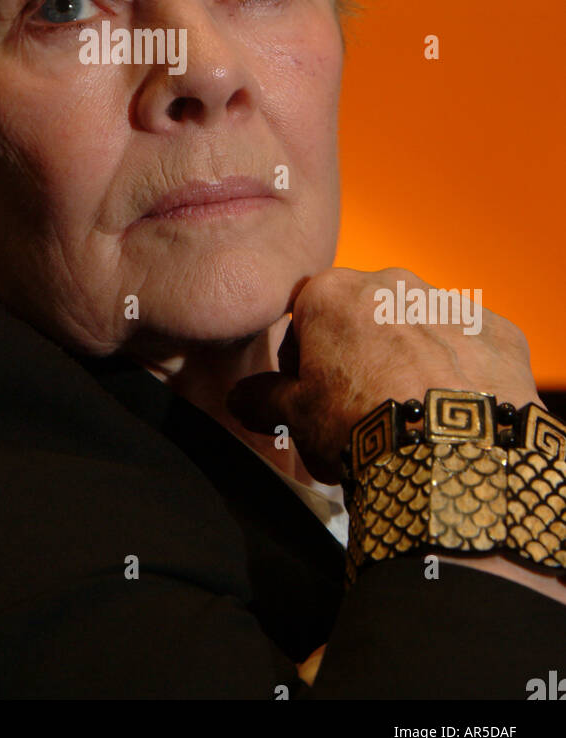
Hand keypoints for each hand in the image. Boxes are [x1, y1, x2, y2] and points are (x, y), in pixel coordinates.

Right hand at [226, 266, 543, 483]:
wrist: (448, 455)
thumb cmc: (361, 427)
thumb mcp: (296, 416)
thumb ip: (264, 397)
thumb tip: (239, 397)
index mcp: (333, 293)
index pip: (304, 312)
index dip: (302, 356)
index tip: (310, 391)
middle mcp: (392, 283)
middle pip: (366, 313)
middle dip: (361, 351)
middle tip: (362, 405)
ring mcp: (450, 303)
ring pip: (422, 325)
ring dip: (413, 357)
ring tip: (414, 413)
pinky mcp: (497, 331)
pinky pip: (472, 346)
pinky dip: (463, 371)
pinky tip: (454, 413)